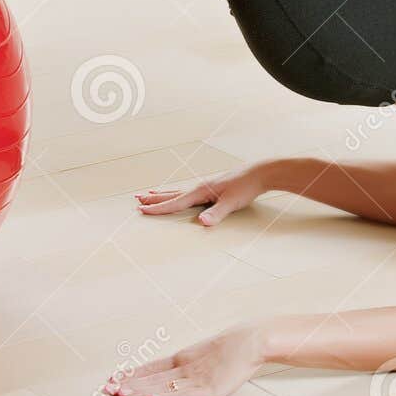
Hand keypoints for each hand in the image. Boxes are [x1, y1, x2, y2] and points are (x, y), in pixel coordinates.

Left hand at [103, 325, 267, 395]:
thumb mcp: (201, 355)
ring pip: (163, 386)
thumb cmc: (229, 349)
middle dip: (128, 384)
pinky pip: (185, 395)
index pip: (151, 368)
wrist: (251, 341)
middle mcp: (185, 368)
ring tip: (121, 393)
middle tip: (107, 389)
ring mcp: (196, 379)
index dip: (131, 374)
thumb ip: (185, 363)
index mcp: (182, 359)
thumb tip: (169, 371)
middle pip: (151, 377)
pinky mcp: (209, 390)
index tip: (112, 379)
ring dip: (141, 390)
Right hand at [134, 164, 267, 226]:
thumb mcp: (231, 202)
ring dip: (162, 194)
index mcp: (200, 190)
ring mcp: (204, 186)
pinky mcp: (211, 187)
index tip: (141, 211)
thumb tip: (202, 223)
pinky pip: (187, 192)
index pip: (174, 202)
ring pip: (177, 192)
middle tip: (136, 200)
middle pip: (171, 194)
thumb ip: (217, 213)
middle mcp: (199, 187)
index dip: (158, 208)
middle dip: (154, 199)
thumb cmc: (246, 186)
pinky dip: (176, 193)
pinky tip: (178, 194)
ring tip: (148, 194)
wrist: (259, 172)